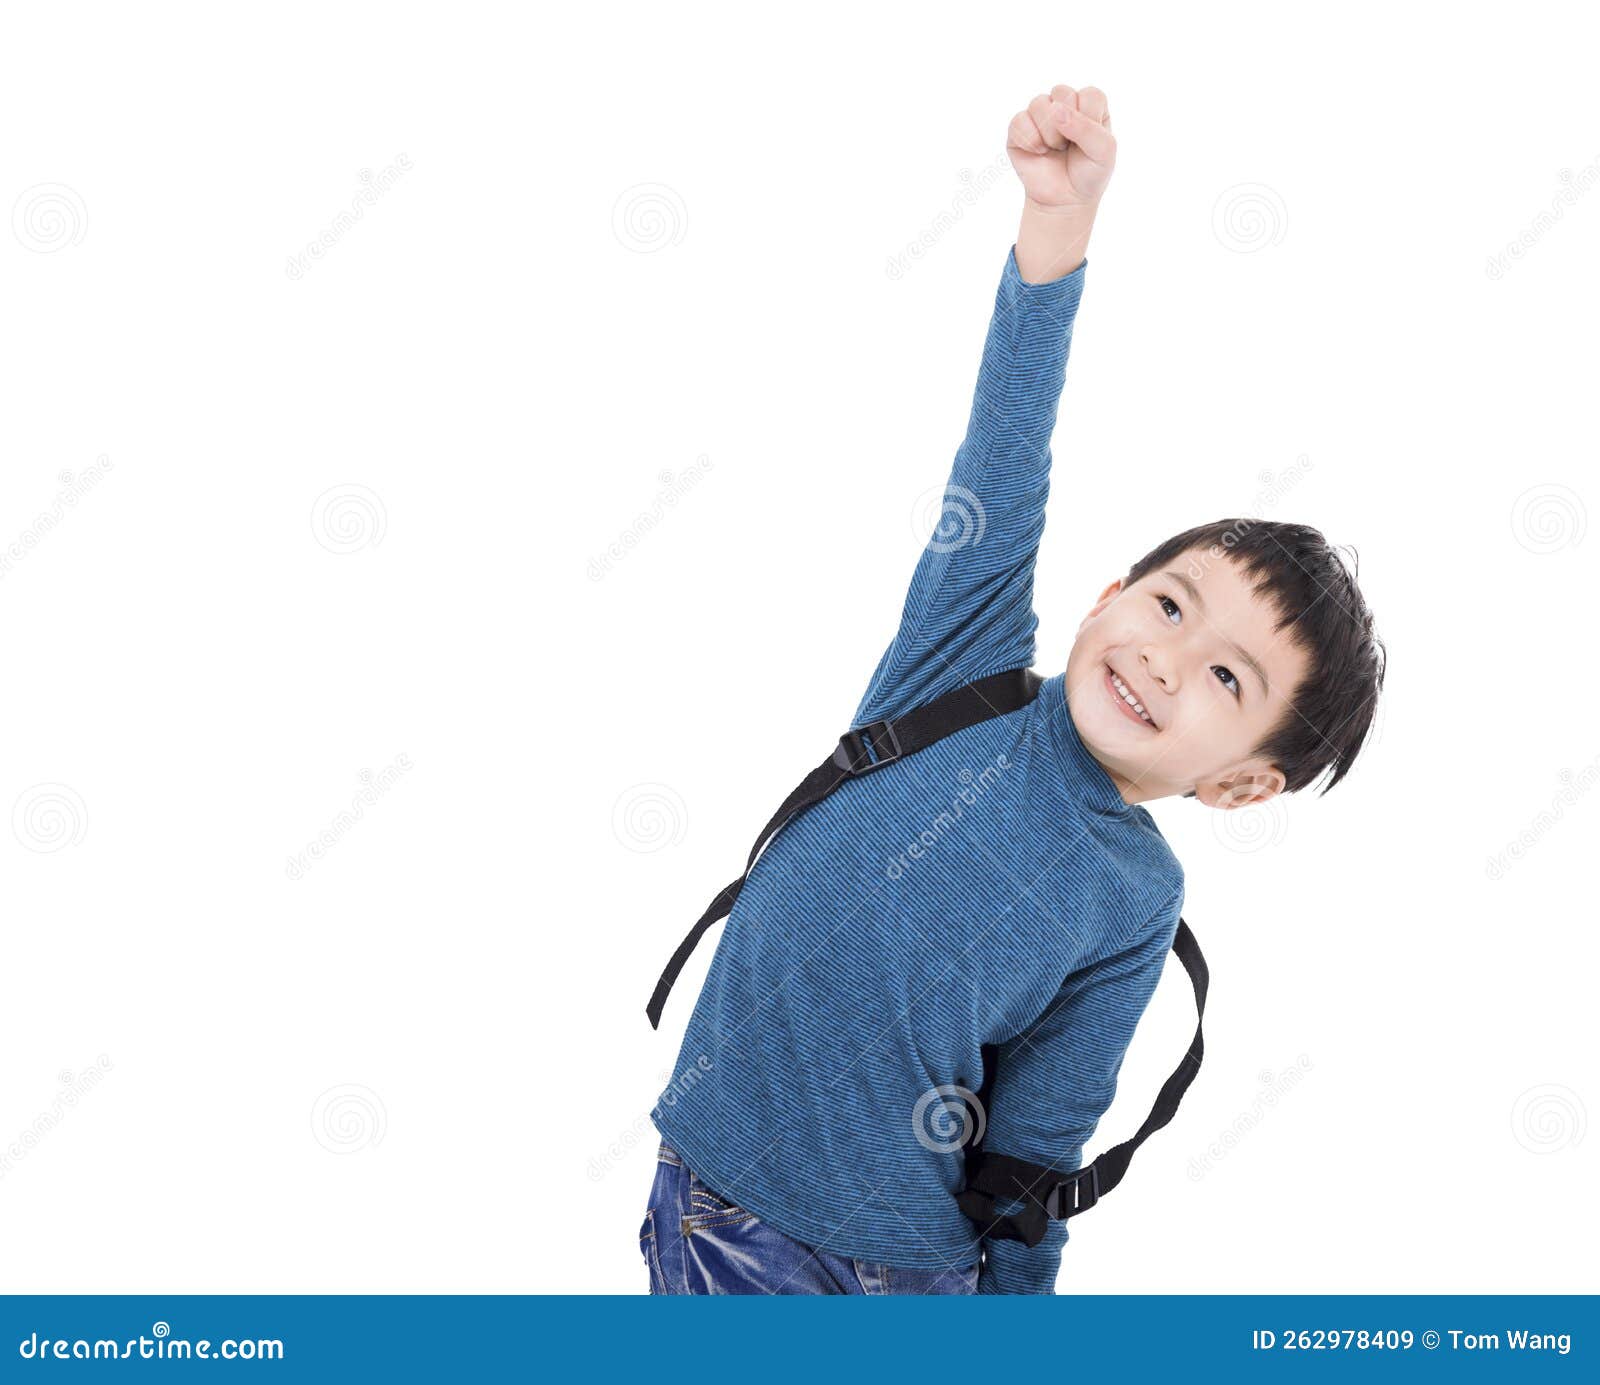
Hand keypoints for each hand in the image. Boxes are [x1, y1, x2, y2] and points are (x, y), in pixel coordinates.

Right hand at [1007, 85, 1116, 282]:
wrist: (1065, 201)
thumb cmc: (1089, 174)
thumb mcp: (1103, 152)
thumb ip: (1087, 127)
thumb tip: (1055, 110)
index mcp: (1089, 105)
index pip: (1089, 94)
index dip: (1089, 120)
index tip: (1089, 141)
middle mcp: (1064, 105)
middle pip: (1061, 92)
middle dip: (1066, 125)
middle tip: (1068, 146)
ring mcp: (1040, 115)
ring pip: (1039, 103)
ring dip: (1048, 133)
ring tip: (1053, 149)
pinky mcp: (1019, 129)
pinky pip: (1018, 120)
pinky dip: (1029, 140)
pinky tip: (1038, 152)